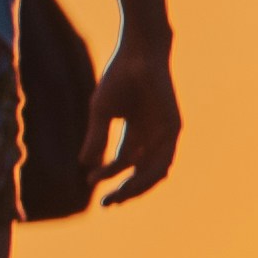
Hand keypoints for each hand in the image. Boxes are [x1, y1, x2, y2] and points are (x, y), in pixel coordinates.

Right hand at [94, 27, 181, 204]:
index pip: (124, 164)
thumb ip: (97, 138)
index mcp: (136, 135)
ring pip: (155, 171)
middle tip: (109, 203)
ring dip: (138, 186)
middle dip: (125, 190)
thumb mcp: (101, 113)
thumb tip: (84, 165)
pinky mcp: (173, 127)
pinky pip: (163, 156)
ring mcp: (164, 134)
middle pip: (142, 174)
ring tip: (120, 195)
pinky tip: (130, 173)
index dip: (107, 175)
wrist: (138, 54)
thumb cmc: (119, 78)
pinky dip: (147, 168)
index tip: (89, 181)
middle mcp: (152, 138)